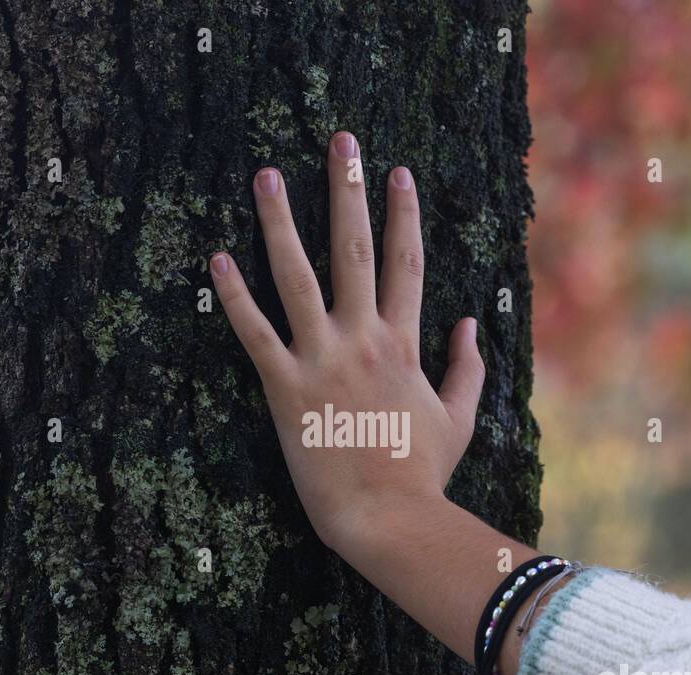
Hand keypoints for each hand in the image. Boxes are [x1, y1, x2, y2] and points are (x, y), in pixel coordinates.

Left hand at [209, 131, 485, 551]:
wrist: (388, 518)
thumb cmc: (421, 474)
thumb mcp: (458, 419)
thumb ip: (467, 368)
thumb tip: (473, 324)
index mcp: (404, 345)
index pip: (406, 263)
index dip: (402, 214)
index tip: (397, 171)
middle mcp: (363, 340)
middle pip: (356, 250)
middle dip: (348, 190)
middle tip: (340, 140)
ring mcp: (322, 360)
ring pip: (299, 277)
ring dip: (281, 222)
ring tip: (266, 175)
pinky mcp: (285, 389)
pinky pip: (255, 334)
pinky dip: (235, 297)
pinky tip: (218, 259)